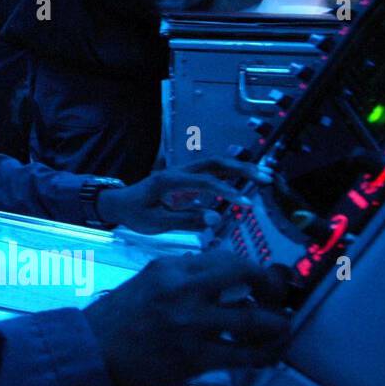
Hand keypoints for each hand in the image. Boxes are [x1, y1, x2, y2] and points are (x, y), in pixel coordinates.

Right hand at [83, 250, 291, 385]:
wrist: (91, 350)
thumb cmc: (113, 318)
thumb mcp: (145, 281)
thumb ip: (179, 275)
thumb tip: (211, 275)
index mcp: (170, 268)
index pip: (225, 257)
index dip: (249, 269)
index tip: (257, 279)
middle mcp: (184, 290)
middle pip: (246, 274)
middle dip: (271, 286)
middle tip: (276, 297)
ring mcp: (192, 324)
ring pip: (256, 320)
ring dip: (277, 325)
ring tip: (280, 328)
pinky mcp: (196, 356)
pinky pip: (246, 356)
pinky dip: (267, 354)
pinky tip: (270, 353)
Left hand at [95, 158, 270, 234]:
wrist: (118, 203)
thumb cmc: (135, 213)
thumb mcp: (156, 222)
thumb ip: (185, 220)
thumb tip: (215, 218)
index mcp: (168, 181)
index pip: (204, 181)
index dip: (226, 191)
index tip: (246, 203)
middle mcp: (177, 172)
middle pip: (214, 163)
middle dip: (241, 168)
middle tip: (265, 177)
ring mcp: (182, 173)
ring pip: (214, 165)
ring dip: (238, 168)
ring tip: (263, 176)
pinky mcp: (186, 179)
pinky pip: (210, 173)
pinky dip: (230, 175)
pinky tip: (246, 181)